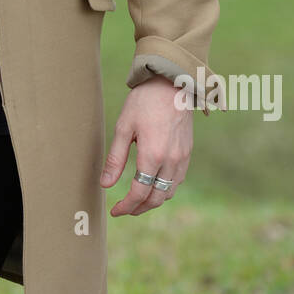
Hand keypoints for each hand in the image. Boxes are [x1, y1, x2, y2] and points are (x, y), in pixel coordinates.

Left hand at [100, 75, 192, 216]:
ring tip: (137, 201)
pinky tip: (154, 184)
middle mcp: (171, 161)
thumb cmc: (144, 101)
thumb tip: (105, 185)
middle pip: (156, 198)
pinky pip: (177, 180)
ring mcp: (182, 158)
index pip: (139, 193)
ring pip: (169, 192)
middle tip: (124, 209)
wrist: (172, 83)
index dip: (126, 206)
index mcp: (153, 155)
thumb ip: (115, 159)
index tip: (115, 211)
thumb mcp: (123, 127)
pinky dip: (165, 189)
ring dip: (153, 201)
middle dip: (139, 208)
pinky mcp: (188, 152)